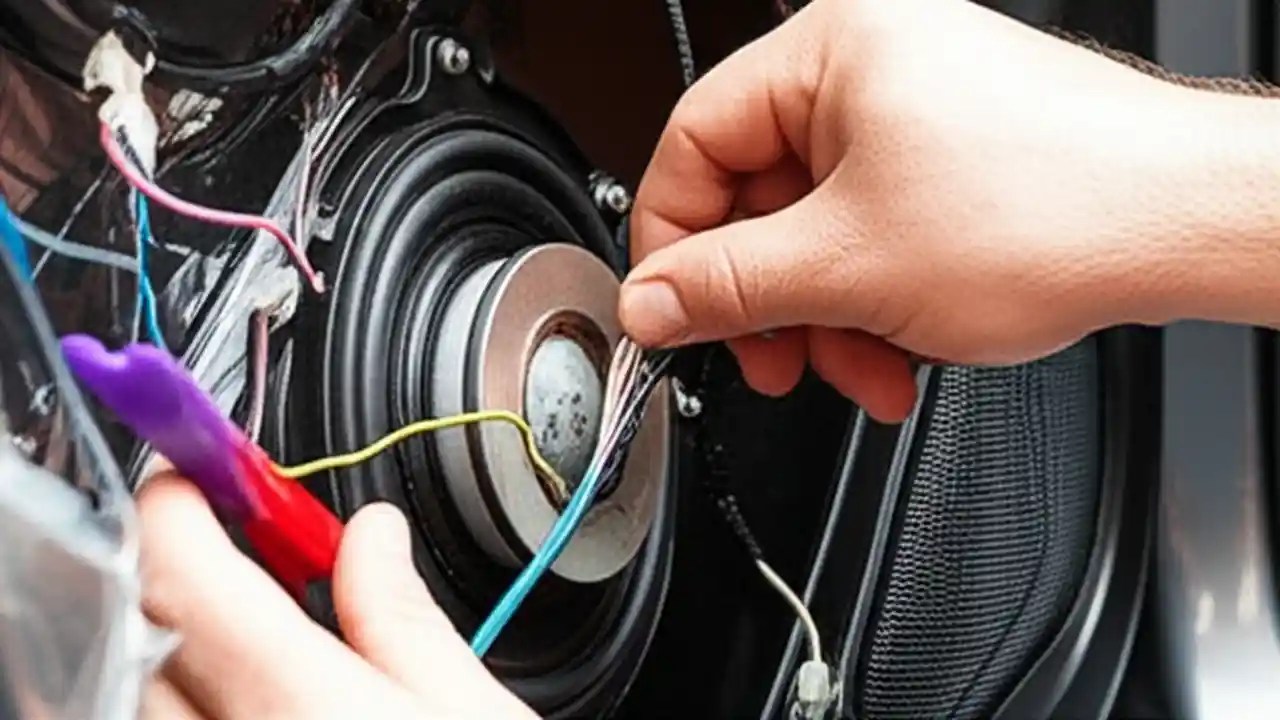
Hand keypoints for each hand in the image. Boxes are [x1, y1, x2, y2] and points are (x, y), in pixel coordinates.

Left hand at [136, 473, 536, 719]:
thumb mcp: (471, 711)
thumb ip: (404, 618)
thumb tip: (372, 536)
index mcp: (298, 705)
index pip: (182, 574)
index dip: (176, 500)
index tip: (198, 465)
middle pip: (145, 624)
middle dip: (184, 564)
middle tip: (252, 539)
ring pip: (134, 685)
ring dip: (173, 634)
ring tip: (259, 622)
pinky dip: (175, 690)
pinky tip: (239, 688)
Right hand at [620, 0, 1260, 420]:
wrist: (1189, 225)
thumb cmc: (1057, 208)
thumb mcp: (847, 266)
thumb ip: (727, 287)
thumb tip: (650, 302)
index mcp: (830, 50)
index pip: (694, 144)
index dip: (674, 242)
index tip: (674, 312)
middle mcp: (870, 67)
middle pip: (759, 197)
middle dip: (771, 301)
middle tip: (772, 359)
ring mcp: (916, 112)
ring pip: (819, 229)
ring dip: (829, 317)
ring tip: (863, 370)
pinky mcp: (953, 158)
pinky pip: (874, 232)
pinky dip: (875, 300)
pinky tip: (898, 350)